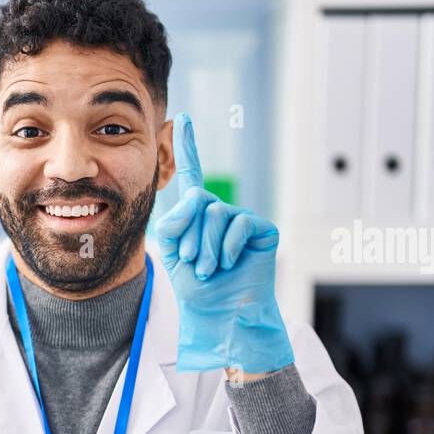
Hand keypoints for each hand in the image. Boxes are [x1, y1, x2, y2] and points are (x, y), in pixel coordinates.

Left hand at [153, 113, 293, 374]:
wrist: (219, 314)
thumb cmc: (196, 286)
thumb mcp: (171, 251)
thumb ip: (173, 222)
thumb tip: (197, 199)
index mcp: (197, 213)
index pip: (192, 174)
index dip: (188, 146)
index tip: (184, 118)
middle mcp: (220, 211)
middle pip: (199, 201)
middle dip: (189, 236)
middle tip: (194, 265)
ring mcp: (243, 219)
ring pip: (217, 214)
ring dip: (206, 247)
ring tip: (208, 270)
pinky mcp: (262, 230)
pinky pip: (240, 224)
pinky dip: (228, 247)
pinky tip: (229, 265)